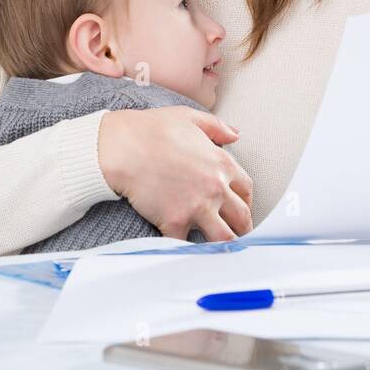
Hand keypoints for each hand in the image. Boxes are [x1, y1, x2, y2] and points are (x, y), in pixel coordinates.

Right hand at [98, 108, 253, 240]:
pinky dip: (188, 250)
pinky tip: (188, 250)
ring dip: (225, 245)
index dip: (246, 202)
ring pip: (224, 238)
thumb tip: (235, 135)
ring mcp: (198, 206)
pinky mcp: (175, 221)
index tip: (240, 208)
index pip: (246, 190)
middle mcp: (216, 187)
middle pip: (242, 217)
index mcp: (222, 164)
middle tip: (237, 236)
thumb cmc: (152, 130)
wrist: (123, 146)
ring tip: (222, 251)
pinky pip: (188, 244)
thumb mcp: (190, 118)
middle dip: (242, 229)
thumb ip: (217, 127)